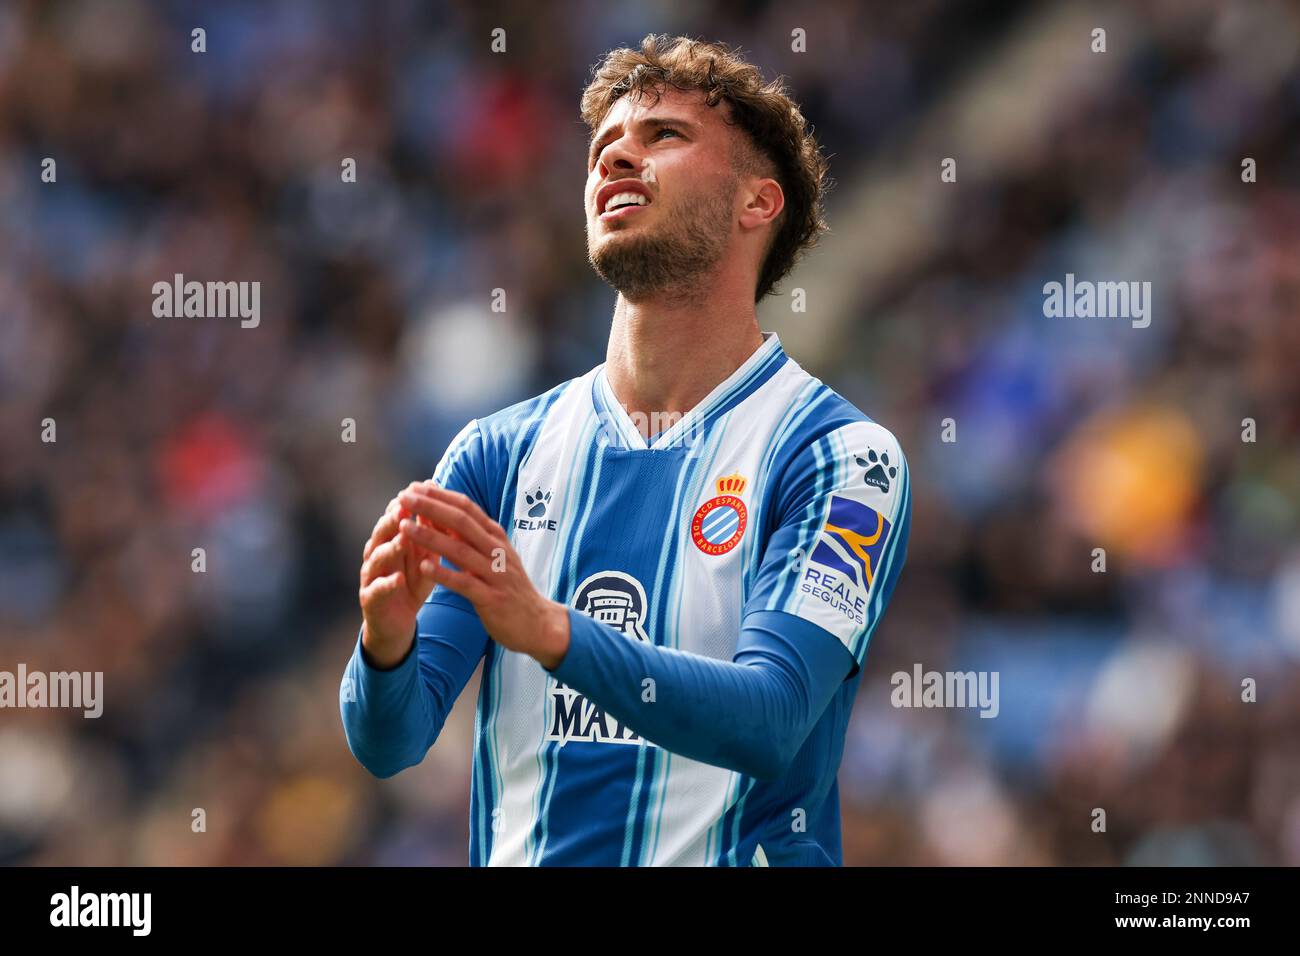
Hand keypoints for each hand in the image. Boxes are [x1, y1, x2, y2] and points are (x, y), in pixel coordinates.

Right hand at [358, 484, 441, 667]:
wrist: (396, 621)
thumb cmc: (411, 581)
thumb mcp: (423, 555)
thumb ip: (429, 532)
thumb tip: (440, 501)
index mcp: (389, 540)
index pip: (394, 516)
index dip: (407, 503)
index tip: (420, 489)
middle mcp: (376, 554)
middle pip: (381, 532)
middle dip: (392, 520)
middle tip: (404, 508)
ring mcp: (371, 576)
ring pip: (377, 558)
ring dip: (390, 548)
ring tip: (403, 540)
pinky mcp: (371, 599)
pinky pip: (377, 590)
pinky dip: (388, 584)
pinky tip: (399, 579)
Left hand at [397, 481, 570, 668]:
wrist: (537, 622)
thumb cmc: (509, 587)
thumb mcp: (494, 556)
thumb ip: (470, 537)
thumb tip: (442, 513)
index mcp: (496, 537)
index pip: (467, 508)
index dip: (440, 496)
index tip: (415, 487)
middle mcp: (497, 551)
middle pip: (461, 522)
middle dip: (431, 507)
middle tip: (404, 497)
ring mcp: (496, 574)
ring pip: (460, 550)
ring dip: (430, 537)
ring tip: (404, 526)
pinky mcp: (492, 598)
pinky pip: (465, 583)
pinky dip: (444, 574)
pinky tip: (423, 567)